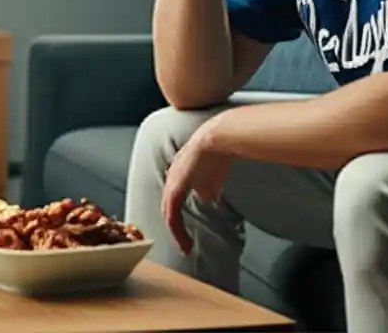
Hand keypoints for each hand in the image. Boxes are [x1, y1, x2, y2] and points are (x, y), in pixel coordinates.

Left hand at [161, 121, 231, 254]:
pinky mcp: (175, 190)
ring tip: (186, 247)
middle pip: (169, 209)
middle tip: (184, 244)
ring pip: (169, 215)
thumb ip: (207, 188)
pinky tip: (185, 242)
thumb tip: (206, 198)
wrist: (218, 140)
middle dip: (176, 229)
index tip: (186, 232)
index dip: (178, 218)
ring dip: (177, 234)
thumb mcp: (212, 176)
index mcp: (178, 175)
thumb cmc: (218, 154)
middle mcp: (171, 179)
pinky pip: (172, 216)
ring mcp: (171, 184)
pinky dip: (178, 231)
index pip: (174, 200)